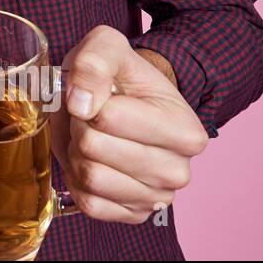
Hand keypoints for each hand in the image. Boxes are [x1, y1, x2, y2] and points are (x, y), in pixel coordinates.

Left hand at [49, 25, 209, 223]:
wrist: (124, 102)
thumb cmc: (121, 76)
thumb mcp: (107, 47)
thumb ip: (94, 62)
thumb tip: (82, 103)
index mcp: (186, 131)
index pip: (108, 118)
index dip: (88, 101)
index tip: (99, 96)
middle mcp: (178, 171)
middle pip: (94, 149)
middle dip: (79, 127)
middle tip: (90, 117)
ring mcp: (157, 198)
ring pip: (90, 177)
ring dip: (76, 153)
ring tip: (92, 136)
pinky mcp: (132, 215)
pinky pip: (89, 203)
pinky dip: (78, 180)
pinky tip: (92, 161)